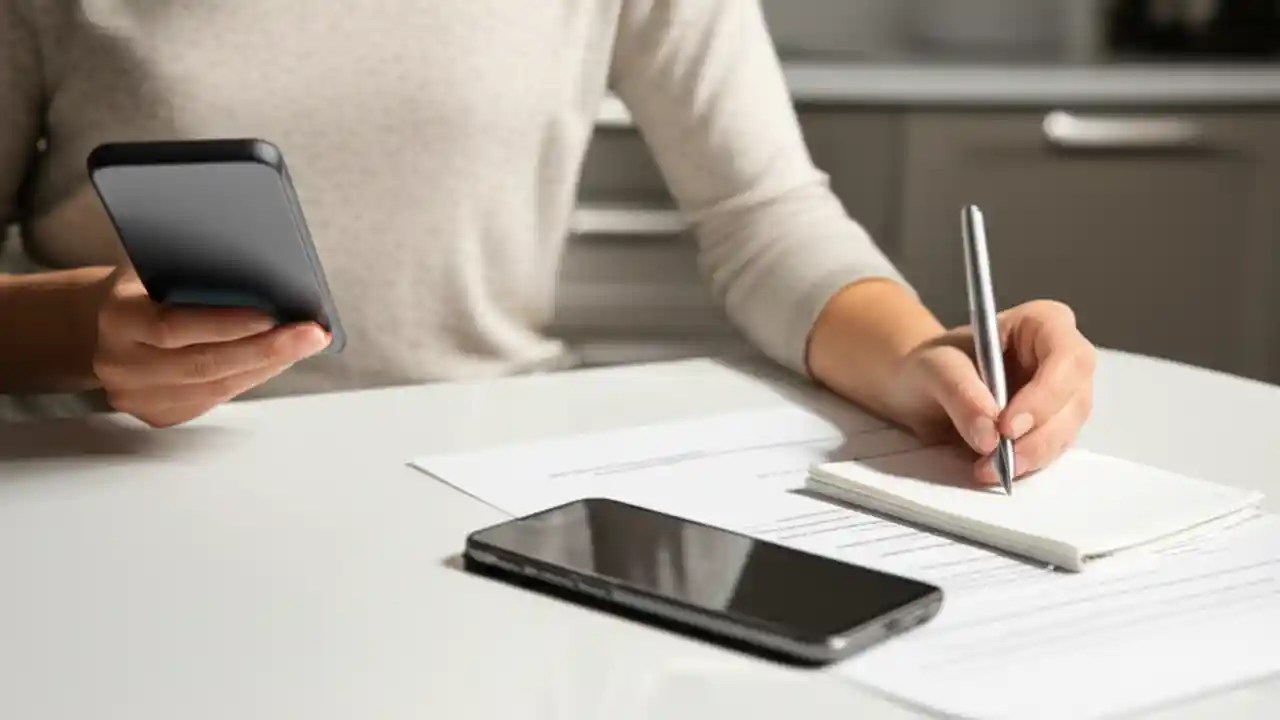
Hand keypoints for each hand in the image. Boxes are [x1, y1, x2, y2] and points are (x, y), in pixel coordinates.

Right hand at [92, 268, 329, 426]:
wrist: (113, 321)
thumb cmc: (146, 285)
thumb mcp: (157, 264)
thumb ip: (193, 270)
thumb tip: (262, 270)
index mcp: (117, 317)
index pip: (172, 327)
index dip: (225, 325)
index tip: (272, 317)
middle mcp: (120, 362)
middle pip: (202, 365)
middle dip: (265, 350)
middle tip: (311, 335)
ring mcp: (137, 395)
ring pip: (215, 388)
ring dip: (266, 366)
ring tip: (305, 345)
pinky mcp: (159, 414)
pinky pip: (215, 400)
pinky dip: (251, 378)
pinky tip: (278, 360)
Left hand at [887, 300, 1095, 484]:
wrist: (919, 391)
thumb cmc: (931, 365)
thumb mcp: (933, 368)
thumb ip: (959, 392)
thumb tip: (989, 434)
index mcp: (1042, 324)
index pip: (1067, 356)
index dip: (1046, 393)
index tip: (1008, 425)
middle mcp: (1062, 359)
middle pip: (1074, 399)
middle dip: (1039, 434)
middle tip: (999, 457)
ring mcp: (1062, 396)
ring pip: (1067, 431)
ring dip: (1031, 456)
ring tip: (986, 469)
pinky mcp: (1052, 428)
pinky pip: (1051, 450)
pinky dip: (1026, 465)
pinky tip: (993, 471)